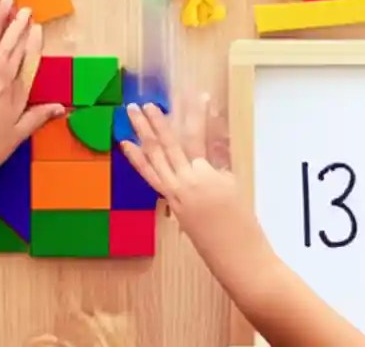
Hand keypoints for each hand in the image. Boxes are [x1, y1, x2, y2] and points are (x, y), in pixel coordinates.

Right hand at [120, 98, 268, 267]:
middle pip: (160, 152)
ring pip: (180, 142)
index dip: (135, 156)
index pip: (149, 172)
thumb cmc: (221, 248)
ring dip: (168, 120)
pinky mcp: (222, 176)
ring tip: (157, 103)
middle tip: (134, 107)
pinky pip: (215, 143)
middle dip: (146, 128)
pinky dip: (212, 123)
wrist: (240, 261)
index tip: (124, 139)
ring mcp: (201, 180)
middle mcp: (183, 188)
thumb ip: (192, 198)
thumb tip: (195, 177)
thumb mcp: (197, 222)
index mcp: (175, 201)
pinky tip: (207, 106)